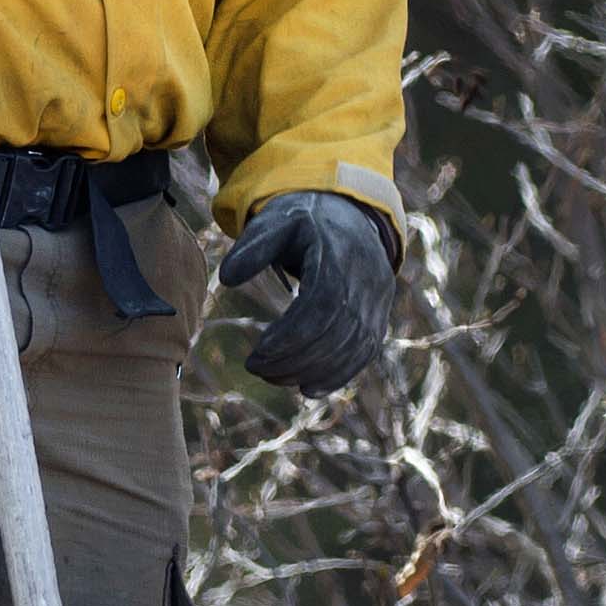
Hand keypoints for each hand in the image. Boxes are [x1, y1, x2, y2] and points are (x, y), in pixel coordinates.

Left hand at [218, 190, 397, 394]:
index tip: (257, 354)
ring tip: (273, 378)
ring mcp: (377, 301)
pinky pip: (363, 354)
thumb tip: (226, 279)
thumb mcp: (275, 223)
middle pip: (336, 332)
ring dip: (312, 371)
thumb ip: (251, 248)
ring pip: (351, 348)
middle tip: (257, 369)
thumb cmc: (304, 222)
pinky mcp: (379, 317)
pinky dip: (337, 376)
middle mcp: (366, 280)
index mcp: (340, 254)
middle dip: (296, 358)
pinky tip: (308, 389)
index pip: (321, 305)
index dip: (291, 336)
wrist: (350, 216)